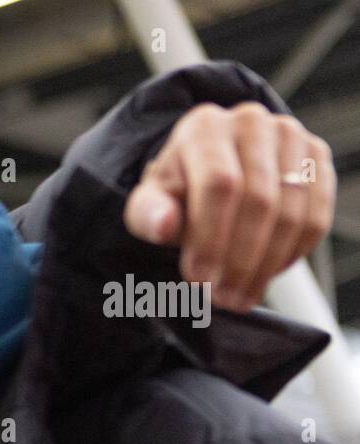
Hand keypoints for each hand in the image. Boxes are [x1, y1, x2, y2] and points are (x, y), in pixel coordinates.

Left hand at [124, 101, 335, 312]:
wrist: (209, 170)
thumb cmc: (177, 191)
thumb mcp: (150, 202)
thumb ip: (149, 214)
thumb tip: (163, 226)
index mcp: (204, 128)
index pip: (220, 185)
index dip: (212, 238)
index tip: (199, 280)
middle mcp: (252, 123)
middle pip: (259, 200)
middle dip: (240, 260)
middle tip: (223, 299)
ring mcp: (291, 138)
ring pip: (293, 213)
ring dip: (266, 265)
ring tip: (240, 297)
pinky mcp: (316, 159)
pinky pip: (316, 217)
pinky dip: (293, 254)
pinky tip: (265, 275)